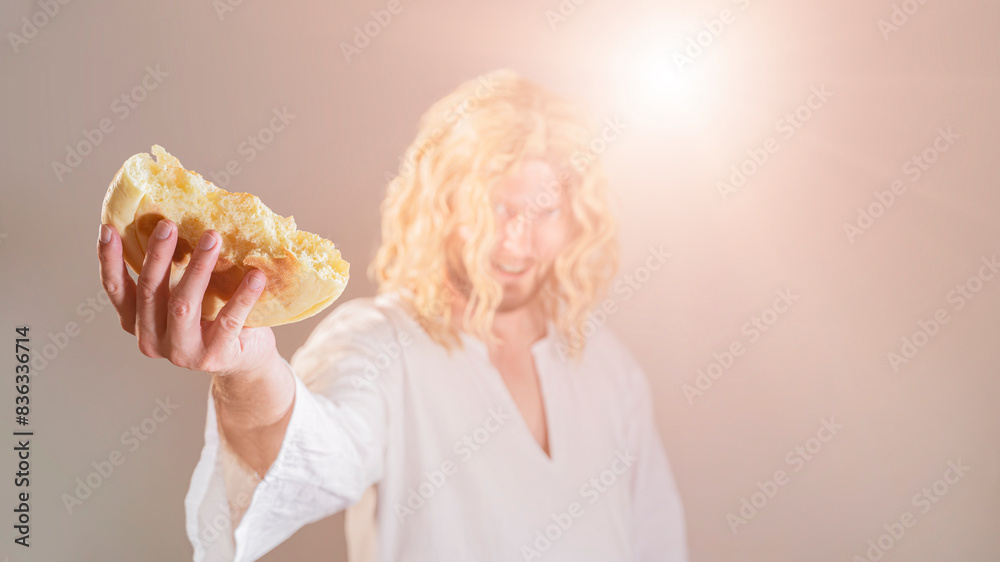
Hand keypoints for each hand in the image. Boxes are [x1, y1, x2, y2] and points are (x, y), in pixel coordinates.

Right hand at [97, 219, 278, 376]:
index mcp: (138, 322)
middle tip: (169, 224)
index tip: (108, 229)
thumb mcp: (185, 297)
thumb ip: (173, 274)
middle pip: (150, 292)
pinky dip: (243, 295)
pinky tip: (256, 276)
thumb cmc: (212, 317)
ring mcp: (182, 352)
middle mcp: (152, 340)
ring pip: (184, 304)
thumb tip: (178, 220)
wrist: (245, 359)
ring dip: (198, 267)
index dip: (110, 261)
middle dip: (158, 255)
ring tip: (213, 237)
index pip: (117, 290)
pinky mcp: (215, 356)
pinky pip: (229, 320)